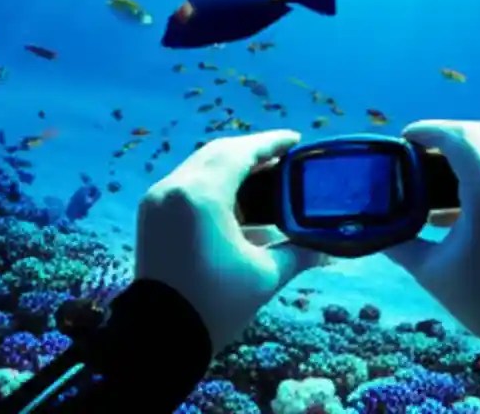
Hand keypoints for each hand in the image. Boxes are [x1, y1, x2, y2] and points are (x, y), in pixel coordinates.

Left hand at [135, 130, 328, 350]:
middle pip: (219, 153)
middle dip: (252, 152)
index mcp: (201, 195)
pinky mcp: (150, 215)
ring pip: (200, 166)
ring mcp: (157, 200)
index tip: (296, 140)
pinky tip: (238, 202)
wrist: (157, 339)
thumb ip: (298, 252)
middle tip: (284, 158)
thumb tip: (329, 249)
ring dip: (232, 167)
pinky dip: (213, 184)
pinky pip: (186, 185)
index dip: (271, 143)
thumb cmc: (214, 305)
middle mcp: (174, 188)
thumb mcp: (264, 276)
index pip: (241, 153)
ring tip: (265, 179)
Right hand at [386, 120, 479, 339]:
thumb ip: (400, 242)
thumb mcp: (430, 271)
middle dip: (448, 133)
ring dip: (467, 150)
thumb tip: (375, 231)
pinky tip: (457, 202)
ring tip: (435, 173)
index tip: (405, 137)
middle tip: (420, 149)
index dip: (429, 130)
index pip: (459, 138)